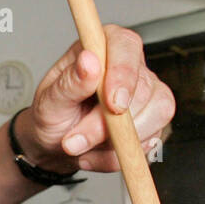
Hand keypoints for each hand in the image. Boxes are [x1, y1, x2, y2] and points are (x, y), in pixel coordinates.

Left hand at [23, 24, 174, 172]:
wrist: (55, 144)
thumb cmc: (52, 114)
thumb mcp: (49, 100)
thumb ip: (70, 82)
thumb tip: (89, 62)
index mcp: (103, 46)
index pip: (126, 46)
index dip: (123, 74)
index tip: (112, 104)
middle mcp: (130, 67)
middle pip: (143, 88)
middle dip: (108, 124)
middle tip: (75, 140)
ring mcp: (147, 95)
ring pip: (155, 115)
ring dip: (114, 143)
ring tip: (80, 146)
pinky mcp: (153, 123)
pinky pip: (148, 143)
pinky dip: (116, 157)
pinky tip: (93, 154)